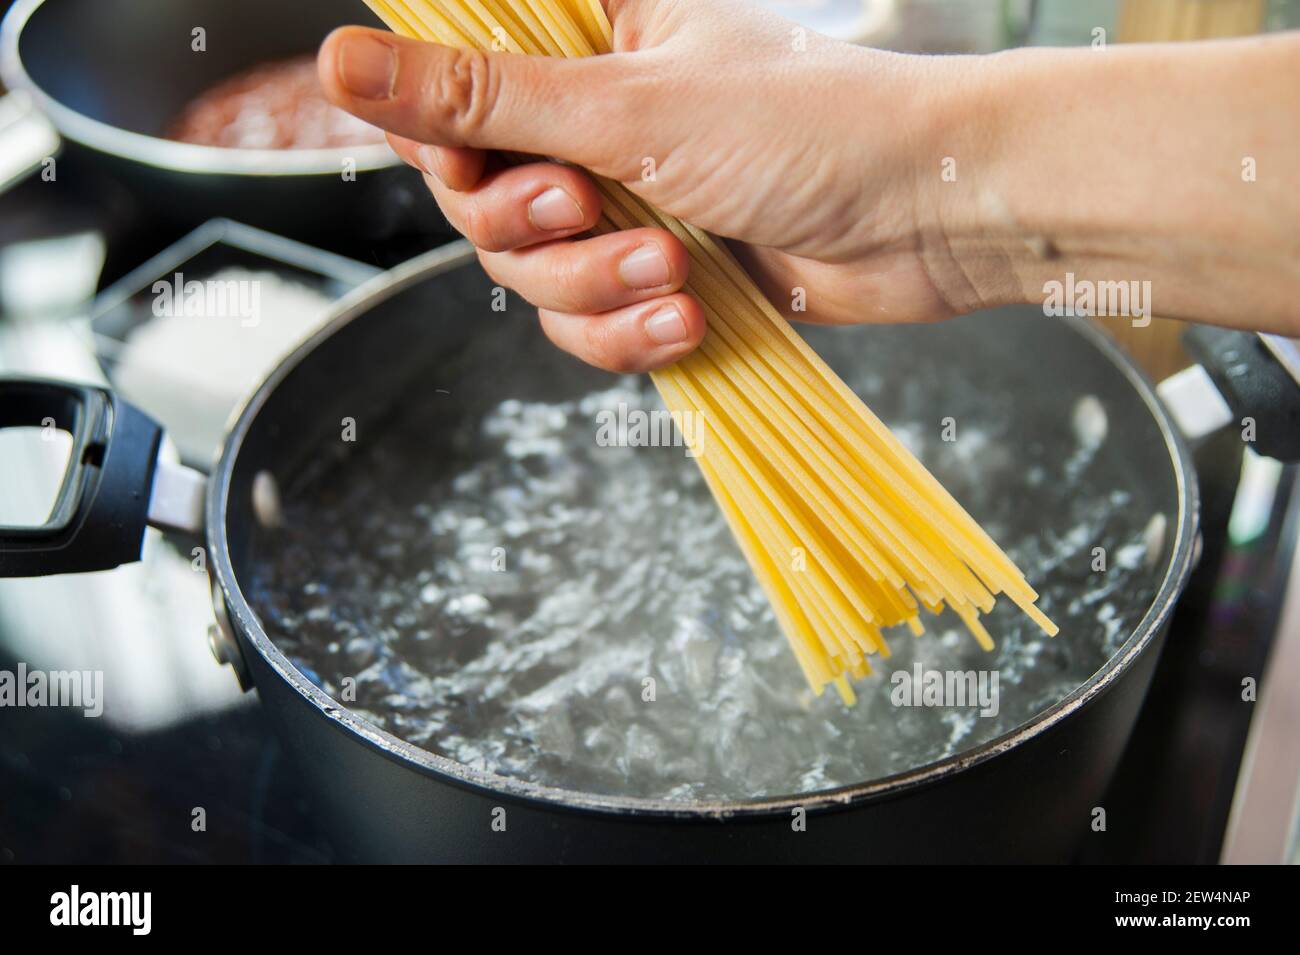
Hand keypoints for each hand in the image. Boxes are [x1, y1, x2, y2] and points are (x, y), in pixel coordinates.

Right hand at [318, 0, 970, 371]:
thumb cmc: (807, 127)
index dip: (446, 139)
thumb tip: (342, 60)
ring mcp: (626, 200)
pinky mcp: (659, 273)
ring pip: (534, 274)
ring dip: (593, 286)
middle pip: (479, 194)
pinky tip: (687, 317)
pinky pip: (592, 324)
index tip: (483, 165)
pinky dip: (630, 332)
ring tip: (671, 267)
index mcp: (584, 38)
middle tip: (586, 211)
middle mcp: (593, 117)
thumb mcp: (627, 109)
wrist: (929, 216)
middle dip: (532, 227)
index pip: (454, 83)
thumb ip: (481, 97)